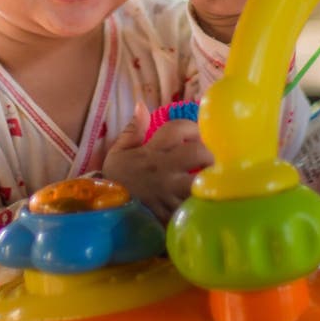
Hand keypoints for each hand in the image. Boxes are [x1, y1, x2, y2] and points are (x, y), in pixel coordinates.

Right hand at [102, 102, 212, 223]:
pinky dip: (202, 203)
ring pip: (201, 182)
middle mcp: (164, 169)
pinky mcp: (174, 214)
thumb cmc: (117, 180)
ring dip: (210, 179)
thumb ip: (132, 130)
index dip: (192, 127)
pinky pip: (195, 207)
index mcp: (152, 151)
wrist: (106, 213)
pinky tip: (204, 201)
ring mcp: (170, 193)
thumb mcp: (118, 152)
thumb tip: (141, 106)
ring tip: (212, 180)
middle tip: (210, 158)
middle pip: (198, 153)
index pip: (178, 129)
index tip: (198, 133)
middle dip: (209, 153)